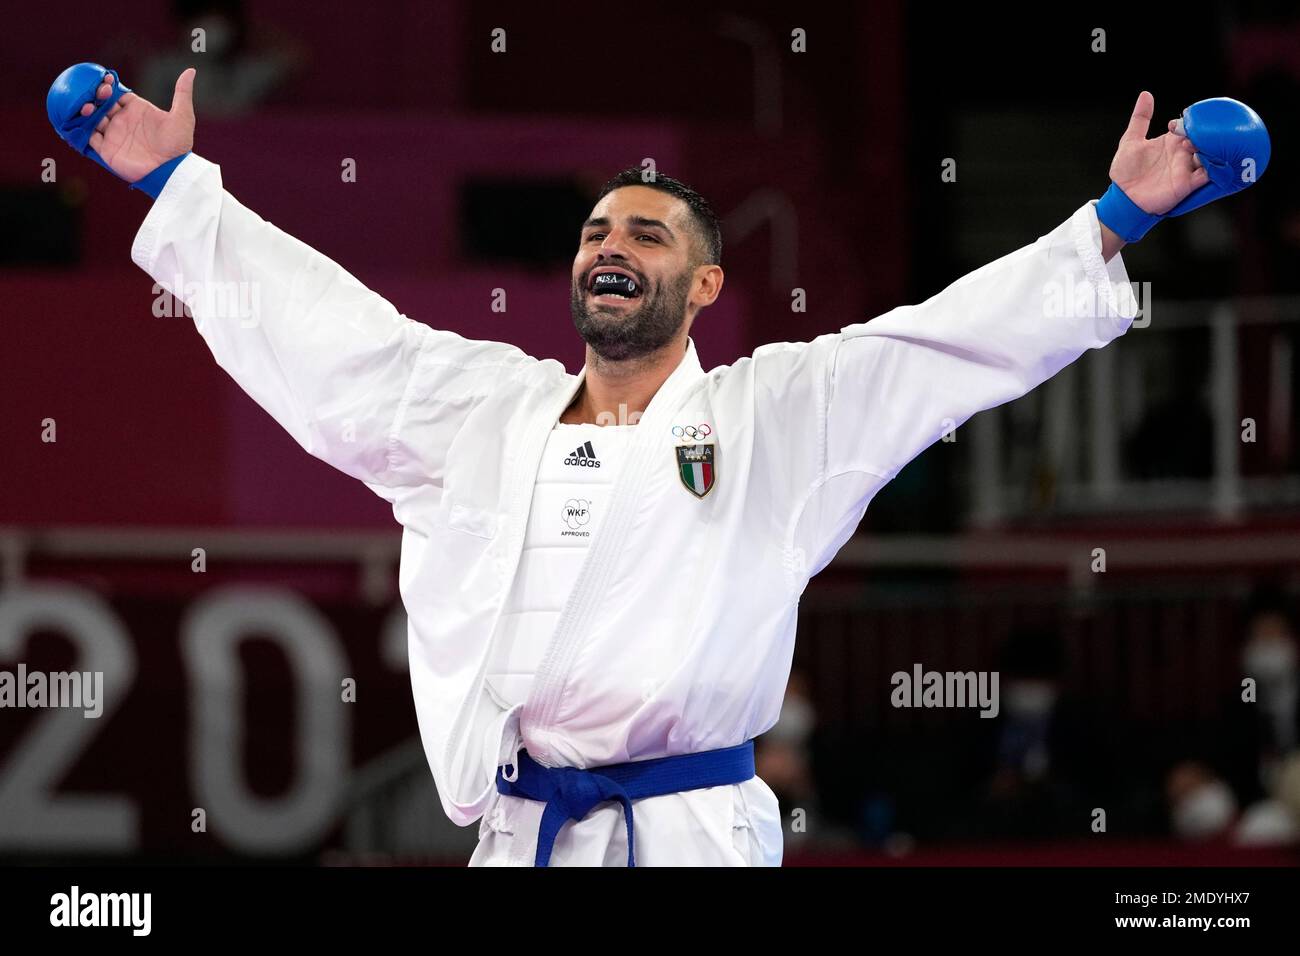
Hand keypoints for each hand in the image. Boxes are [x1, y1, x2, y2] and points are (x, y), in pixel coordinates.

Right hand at [80, 68, 195, 181]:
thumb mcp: (183, 116)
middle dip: (96, 95)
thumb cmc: (178, 145)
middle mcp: (123, 120)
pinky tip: (80, 119)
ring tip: (89, 107)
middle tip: (100, 93)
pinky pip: (87, 136)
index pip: (117, 93)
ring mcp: (114, 134)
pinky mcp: (106, 149)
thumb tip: (191, 70)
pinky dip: (80, 127)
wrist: (171, 171)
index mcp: (137, 110)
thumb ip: (182, 92)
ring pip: (92, 117)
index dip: (109, 85)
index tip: (106, 80)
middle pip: (102, 102)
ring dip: (86, 109)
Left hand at [1108, 91, 1209, 215]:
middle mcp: (1182, 153)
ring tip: (1205, 144)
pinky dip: (1215, 166)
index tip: (1180, 124)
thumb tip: (1146, 94)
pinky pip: (1209, 174)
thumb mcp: (1130, 141)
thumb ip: (1140, 118)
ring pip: (1210, 154)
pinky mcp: (1188, 183)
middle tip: (1197, 133)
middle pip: (1203, 138)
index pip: (1190, 126)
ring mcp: (1187, 167)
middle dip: (1205, 133)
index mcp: (1171, 141)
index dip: (1190, 122)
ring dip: (1212, 148)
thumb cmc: (1126, 171)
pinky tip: (1213, 159)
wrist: (1123, 197)